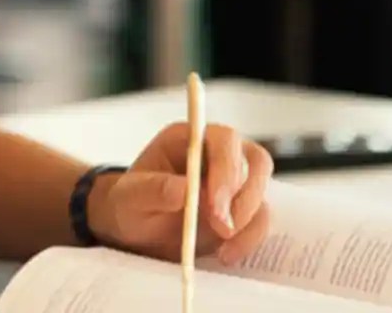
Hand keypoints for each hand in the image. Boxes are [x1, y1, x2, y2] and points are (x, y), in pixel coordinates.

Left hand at [87, 123, 272, 265]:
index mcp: (190, 139)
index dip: (227, 167)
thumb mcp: (130, 197)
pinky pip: (259, 220)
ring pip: (261, 190)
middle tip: (223, 228)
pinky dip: (249, 239)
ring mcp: (233, 181)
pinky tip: (226, 254)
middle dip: (243, 197)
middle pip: (254, 162)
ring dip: (248, 219)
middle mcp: (217, 154)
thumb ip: (153, 190)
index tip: (215, 204)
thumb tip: (184, 190)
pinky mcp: (240, 208)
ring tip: (223, 245)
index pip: (224, 139)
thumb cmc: (131, 203)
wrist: (134, 230)